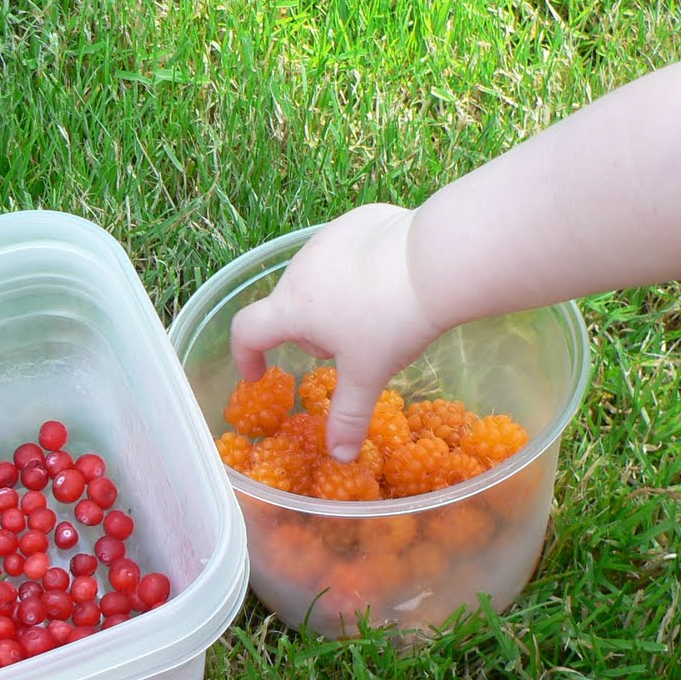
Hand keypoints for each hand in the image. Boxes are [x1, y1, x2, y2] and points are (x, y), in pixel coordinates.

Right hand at [229, 203, 444, 461]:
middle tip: (348, 352)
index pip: (247, 330)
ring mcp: (329, 238)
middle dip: (310, 334)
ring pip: (320, 280)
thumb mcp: (368, 374)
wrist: (434, 260)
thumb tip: (339, 457)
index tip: (259, 373)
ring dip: (334, 300)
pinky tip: (391, 281)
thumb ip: (348, 416)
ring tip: (376, 316)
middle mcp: (301, 268)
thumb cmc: (390, 321)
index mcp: (292, 306)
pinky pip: (348, 253)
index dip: (246, 355)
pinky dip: (359, 270)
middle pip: (291, 308)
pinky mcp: (358, 222)